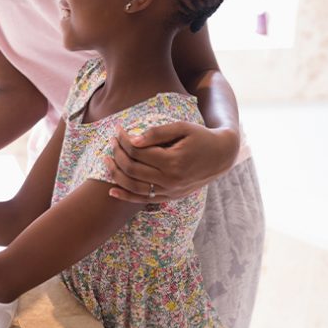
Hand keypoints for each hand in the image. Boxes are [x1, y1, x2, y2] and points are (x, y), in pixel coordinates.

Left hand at [105, 121, 238, 202]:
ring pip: (134, 187)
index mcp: (173, 161)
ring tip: (106, 160)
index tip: (117, 130)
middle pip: (133, 169)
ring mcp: (170, 191)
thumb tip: (133, 139)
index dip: (124, 140)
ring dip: (116, 174)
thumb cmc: (200, 137)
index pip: (138, 152)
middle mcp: (171, 179)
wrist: (221, 156)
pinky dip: (126, 196)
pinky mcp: (170, 197)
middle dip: (117, 154)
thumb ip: (157, 133)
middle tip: (111, 142)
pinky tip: (112, 190)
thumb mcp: (182, 127)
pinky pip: (143, 200)